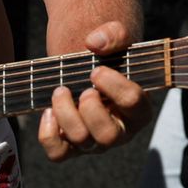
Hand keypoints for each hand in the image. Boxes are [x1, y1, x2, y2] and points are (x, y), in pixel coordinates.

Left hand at [38, 20, 146, 161]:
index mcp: (139, 108)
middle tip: (82, 88)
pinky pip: (58, 153)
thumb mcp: (115, 39)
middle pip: (108, 136)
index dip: (115, 86)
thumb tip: (94, 43)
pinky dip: (48, 134)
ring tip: (60, 91)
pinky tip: (48, 111)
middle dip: (90, 109)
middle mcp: (120, 130)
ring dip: (66, 114)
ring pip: (82, 141)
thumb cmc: (107, 56)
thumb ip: (114, 34)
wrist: (86, 65)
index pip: (135, 104)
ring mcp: (94, 140)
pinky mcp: (70, 144)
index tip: (97, 70)